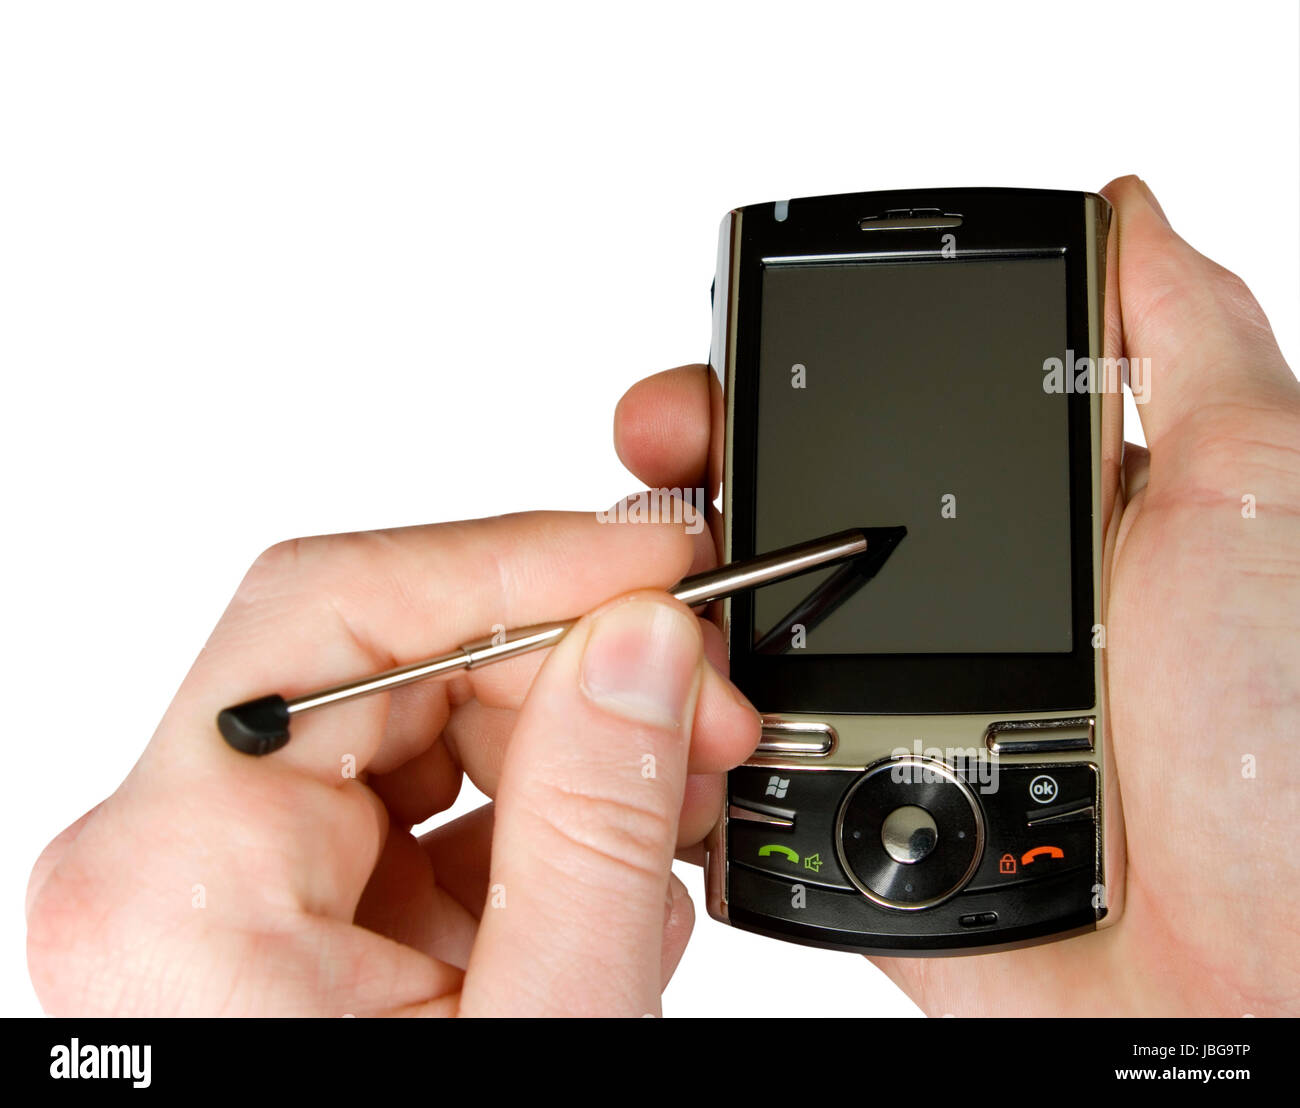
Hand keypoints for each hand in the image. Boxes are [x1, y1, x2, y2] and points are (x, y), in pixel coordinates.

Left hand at [26, 513, 759, 1014]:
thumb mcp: (543, 1027)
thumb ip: (594, 818)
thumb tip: (644, 646)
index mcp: (180, 877)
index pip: (332, 610)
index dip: (511, 559)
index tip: (649, 564)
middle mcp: (171, 861)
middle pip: (381, 655)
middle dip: (561, 659)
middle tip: (700, 695)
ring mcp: (227, 884)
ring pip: (412, 718)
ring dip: (558, 736)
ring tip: (669, 799)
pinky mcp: (289, 909)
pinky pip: (420, 799)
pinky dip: (530, 808)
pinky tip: (607, 859)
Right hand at [612, 177, 1299, 1014]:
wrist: (1275, 980)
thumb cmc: (1290, 744)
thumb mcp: (1259, 489)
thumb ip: (1183, 344)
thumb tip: (1127, 213)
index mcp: (1014, 535)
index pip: (856, 436)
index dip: (769, 395)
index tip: (708, 382)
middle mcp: (933, 622)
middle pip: (764, 533)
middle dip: (682, 489)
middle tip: (650, 470)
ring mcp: (876, 725)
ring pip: (721, 651)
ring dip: (657, 617)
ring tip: (628, 597)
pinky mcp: (842, 831)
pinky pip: (726, 782)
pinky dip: (670, 747)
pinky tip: (633, 708)